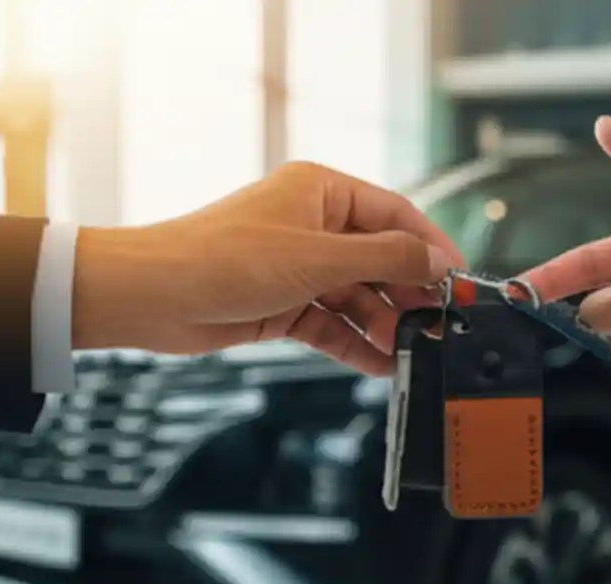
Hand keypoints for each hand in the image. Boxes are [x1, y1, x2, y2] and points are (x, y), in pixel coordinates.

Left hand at [71, 161, 463, 374]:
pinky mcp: (282, 304)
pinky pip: (332, 324)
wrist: (153, 296)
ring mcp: (297, 267)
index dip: (429, 246)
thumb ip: (383, 260)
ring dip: (384, 324)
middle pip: (379, 259)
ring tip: (413, 351)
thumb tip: (434, 260)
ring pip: (357, 296)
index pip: (394, 214)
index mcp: (321, 191)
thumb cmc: (221, 258)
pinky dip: (355, 343)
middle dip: (408, 293)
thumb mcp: (317, 258)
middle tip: (439, 323)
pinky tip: (382, 364)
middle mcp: (312, 225)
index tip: (457, 277)